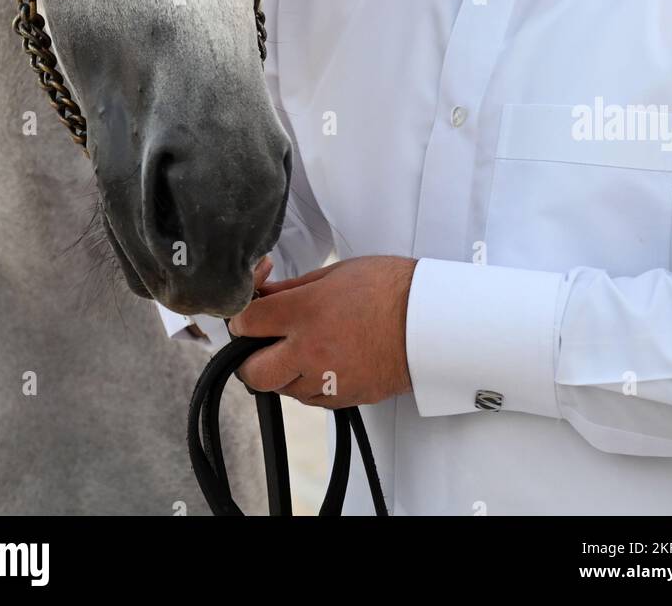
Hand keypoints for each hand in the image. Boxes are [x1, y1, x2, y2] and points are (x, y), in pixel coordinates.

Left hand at [228, 256, 416, 407]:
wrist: (430, 321)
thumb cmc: (389, 288)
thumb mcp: (335, 273)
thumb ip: (292, 289)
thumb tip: (264, 295)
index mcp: (304, 312)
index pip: (245, 323)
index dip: (241, 316)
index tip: (250, 311)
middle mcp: (309, 351)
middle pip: (252, 372)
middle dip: (250, 356)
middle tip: (264, 340)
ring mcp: (327, 380)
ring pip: (281, 388)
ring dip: (282, 371)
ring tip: (302, 347)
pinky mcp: (344, 398)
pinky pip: (310, 398)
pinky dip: (308, 384)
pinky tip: (324, 361)